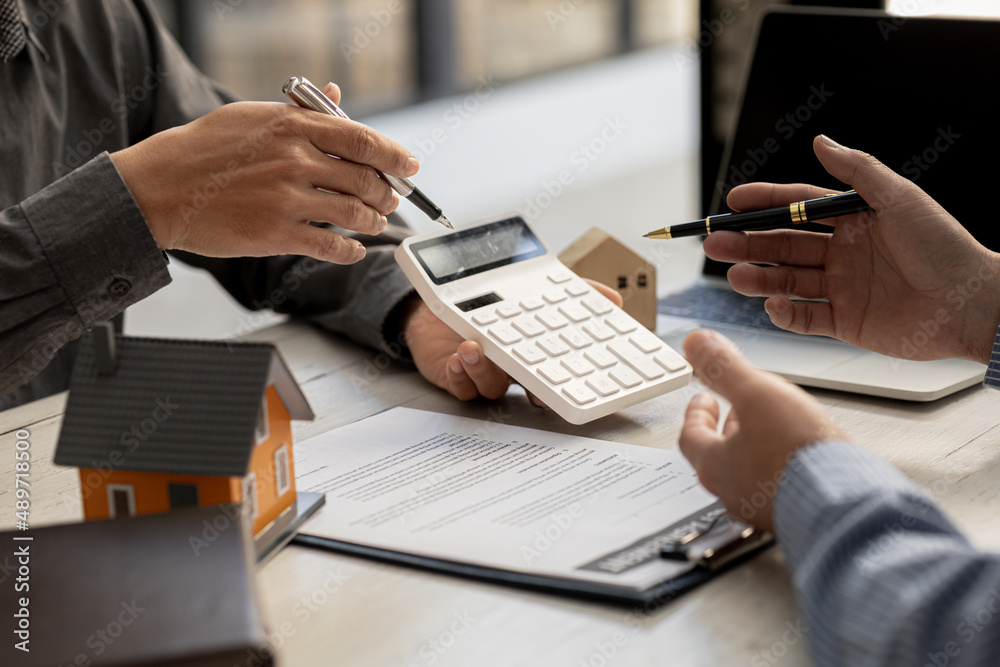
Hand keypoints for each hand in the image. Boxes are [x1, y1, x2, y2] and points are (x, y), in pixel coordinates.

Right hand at [112, 83, 415, 264]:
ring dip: (373, 220)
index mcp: (291, 127)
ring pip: (354, 213)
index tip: (410, 165)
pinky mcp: (276, 234)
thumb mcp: (251, 117)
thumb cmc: (202, 152)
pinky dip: (350, 250)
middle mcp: (294, 161)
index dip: (394, 155)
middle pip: (365, 179)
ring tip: (375, 221)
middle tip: (391, 198)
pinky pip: (331, 246)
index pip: (361, 139)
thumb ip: (301, 112)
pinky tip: (354, 249)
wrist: (159, 189)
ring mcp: (286, 199)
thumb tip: (339, 95)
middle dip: (386, 192)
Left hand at [402, 280, 622, 401]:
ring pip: (491, 386)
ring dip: (483, 370)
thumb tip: (613, 299)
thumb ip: (573, 291)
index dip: (571, 379)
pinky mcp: (456, 378)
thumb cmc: (489, 302)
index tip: (584, 381)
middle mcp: (513, 367)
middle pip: (529, 387)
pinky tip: (458, 357)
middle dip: (536, 391)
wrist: (437, 304)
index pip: (558, 368)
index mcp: (535, 351)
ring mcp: (484, 374)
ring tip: (474, 348)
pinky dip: (459, 374)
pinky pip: (460, 386)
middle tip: (539, 389)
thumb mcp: (535, 288)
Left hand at [678, 330, 846, 530]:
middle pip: (716, 456)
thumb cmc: (799, 455)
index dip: (696, 412)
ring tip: (768, 429)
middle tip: (732, 412)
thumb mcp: (757, 394)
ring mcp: (761, 509)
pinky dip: (776, 467)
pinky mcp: (790, 516)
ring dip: (751, 447)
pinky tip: (798, 457)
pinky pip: (774, 488)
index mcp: (714, 466)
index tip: (703, 399)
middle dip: (724, 428)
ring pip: (745, 473)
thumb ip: (724, 367)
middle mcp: (732, 493)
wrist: (846, 503)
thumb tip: (695, 343)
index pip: (691, 436)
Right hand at [704, 135, 999, 363]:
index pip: (796, 207)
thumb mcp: (899, 198)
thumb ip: (856, 170)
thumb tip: (820, 141)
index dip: (763, 203)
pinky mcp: (844, 322)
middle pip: (782, 245)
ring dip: (758, 278)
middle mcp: (842, 253)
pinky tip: (772, 305)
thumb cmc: (944, 247)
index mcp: (852, 220)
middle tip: (716, 243)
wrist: (971, 304)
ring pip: (786, 281)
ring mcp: (841, 288)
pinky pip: (805, 318)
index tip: (732, 202)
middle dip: (747, 243)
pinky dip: (785, 314)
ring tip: (735, 275)